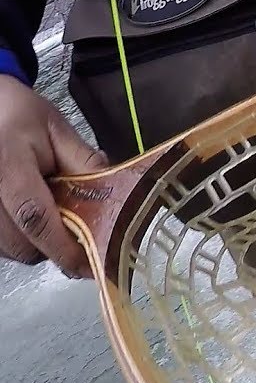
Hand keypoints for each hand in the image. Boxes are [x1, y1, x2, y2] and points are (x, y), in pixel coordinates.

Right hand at [0, 74, 109, 278]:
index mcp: (9, 165)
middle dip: (55, 250)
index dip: (63, 247)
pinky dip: (19, 241)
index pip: (35, 216)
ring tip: (51, 221)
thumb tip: (118, 197)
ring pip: (9, 250)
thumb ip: (85, 163)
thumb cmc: (21, 118)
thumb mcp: (58, 131)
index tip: (91, 264)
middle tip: (79, 236)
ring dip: (36, 247)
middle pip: (21, 244)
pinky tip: (29, 222)